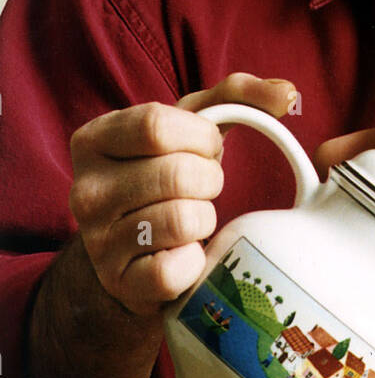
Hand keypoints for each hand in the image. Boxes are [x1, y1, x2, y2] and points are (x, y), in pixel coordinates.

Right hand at [68, 73, 296, 317]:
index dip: (199, 136)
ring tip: (192, 219)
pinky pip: (177, 269)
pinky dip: (196, 261)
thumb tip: (288, 94)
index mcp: (94, 139)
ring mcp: (96, 241)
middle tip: (202, 188)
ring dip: (205, 219)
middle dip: (209, 179)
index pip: (156, 125)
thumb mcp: (193, 125)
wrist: (137, 250)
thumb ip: (239, 96)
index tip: (206, 147)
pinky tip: (185, 254)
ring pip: (183, 221)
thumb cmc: (170, 172)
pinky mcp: (119, 284)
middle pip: (176, 174)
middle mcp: (84, 189)